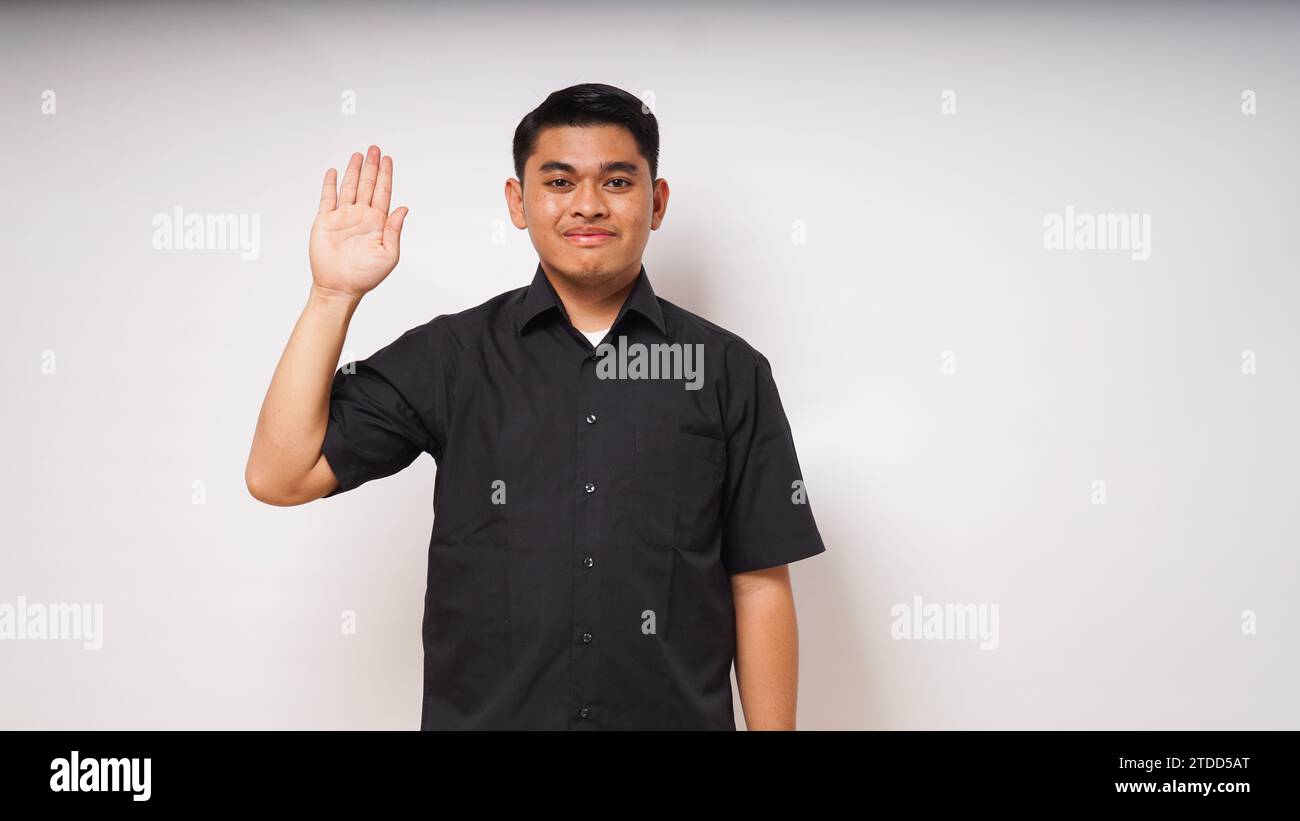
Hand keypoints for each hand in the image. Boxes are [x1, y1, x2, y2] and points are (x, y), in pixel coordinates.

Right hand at [309, 145, 408, 299]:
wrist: (340, 287)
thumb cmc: (366, 276)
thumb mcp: (388, 254)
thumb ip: (395, 230)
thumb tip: (403, 208)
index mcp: (378, 223)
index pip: (383, 193)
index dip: (386, 175)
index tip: (388, 159)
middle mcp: (361, 216)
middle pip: (367, 185)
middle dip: (371, 167)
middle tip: (374, 148)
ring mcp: (343, 217)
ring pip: (349, 187)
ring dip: (353, 171)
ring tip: (358, 154)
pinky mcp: (325, 221)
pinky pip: (327, 198)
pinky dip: (330, 184)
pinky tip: (333, 171)